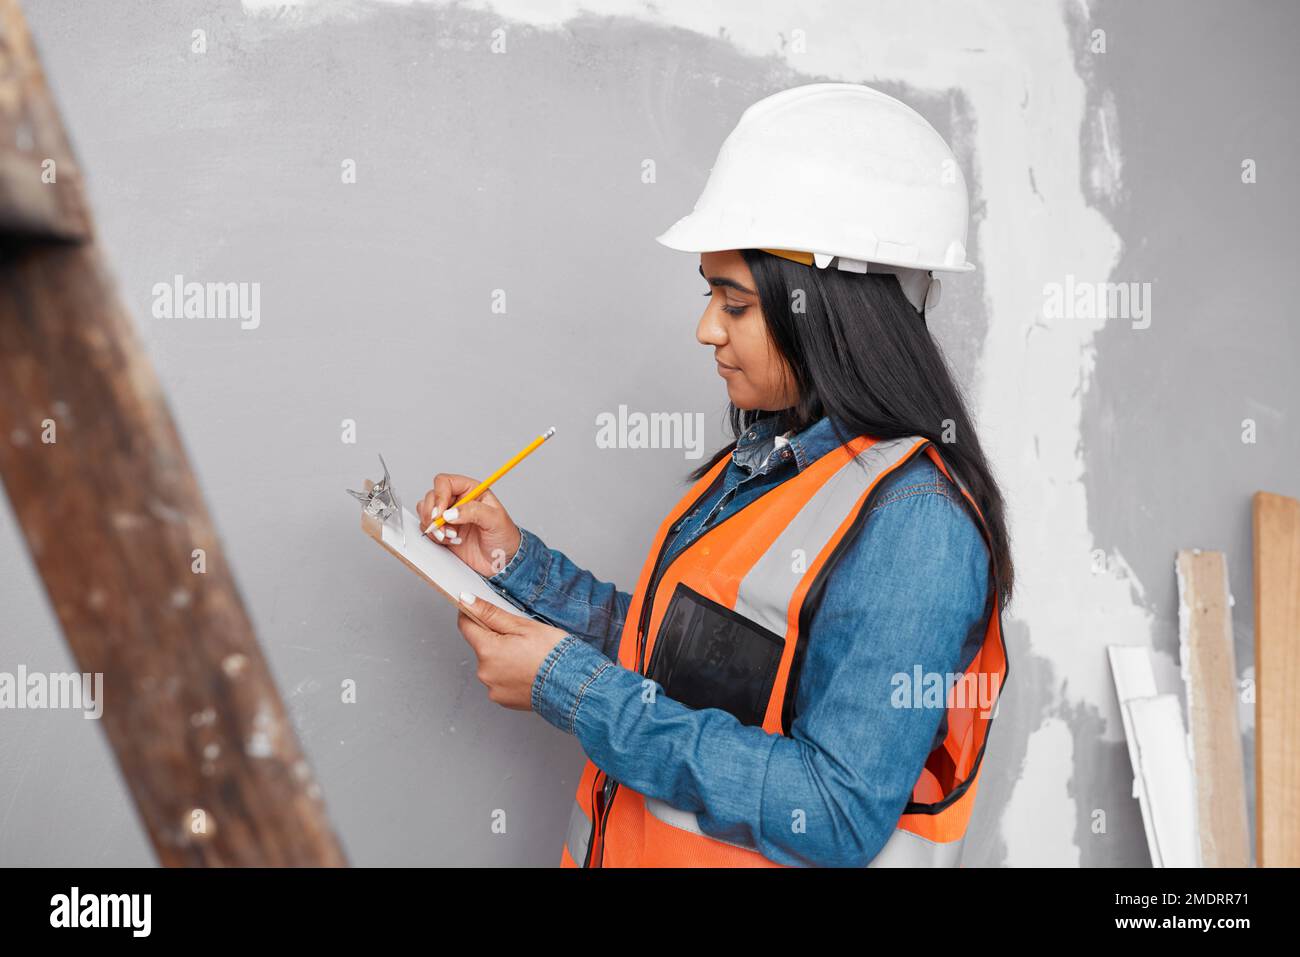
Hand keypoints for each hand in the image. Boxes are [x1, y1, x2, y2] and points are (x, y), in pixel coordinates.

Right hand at [416, 473, 522, 577]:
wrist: (502, 561)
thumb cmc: (504, 537)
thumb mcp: (495, 520)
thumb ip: (473, 511)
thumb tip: (450, 513)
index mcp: (471, 490)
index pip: (445, 482)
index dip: (439, 496)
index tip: (441, 513)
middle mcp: (457, 501)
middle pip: (431, 497)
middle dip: (433, 515)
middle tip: (445, 529)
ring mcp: (449, 516)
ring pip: (426, 512)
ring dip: (433, 526)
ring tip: (451, 536)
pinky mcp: (443, 531)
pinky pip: (427, 528)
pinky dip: (434, 536)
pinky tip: (450, 541)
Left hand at [456, 593, 568, 709]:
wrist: (574, 687)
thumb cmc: (554, 655)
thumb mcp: (523, 626)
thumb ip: (492, 614)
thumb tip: (467, 601)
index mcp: (488, 650)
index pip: (466, 625)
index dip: (474, 615)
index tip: (486, 612)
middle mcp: (485, 672)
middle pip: (482, 646)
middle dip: (497, 639)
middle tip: (523, 638)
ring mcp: (493, 688)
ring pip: (492, 664)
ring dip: (504, 658)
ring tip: (530, 657)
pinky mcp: (503, 700)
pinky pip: (501, 680)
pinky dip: (511, 674)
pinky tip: (529, 670)